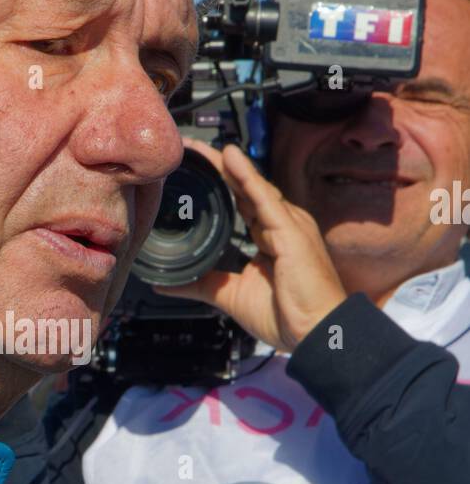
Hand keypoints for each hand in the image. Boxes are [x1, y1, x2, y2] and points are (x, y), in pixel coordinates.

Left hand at [154, 140, 346, 351]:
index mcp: (271, 237)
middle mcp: (281, 226)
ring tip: (204, 148)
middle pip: (247, 189)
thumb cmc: (288, 316)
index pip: (242, 202)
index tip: (195, 169)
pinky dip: (247, 177)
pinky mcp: (292, 232)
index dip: (221, 184)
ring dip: (229, 166)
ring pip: (254, 187)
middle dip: (221, 168)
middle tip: (193, 149)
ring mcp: (289, 226)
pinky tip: (230, 159)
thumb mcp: (232, 296)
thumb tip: (166, 284)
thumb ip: (202, 284)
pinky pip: (265, 199)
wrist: (317, 334)